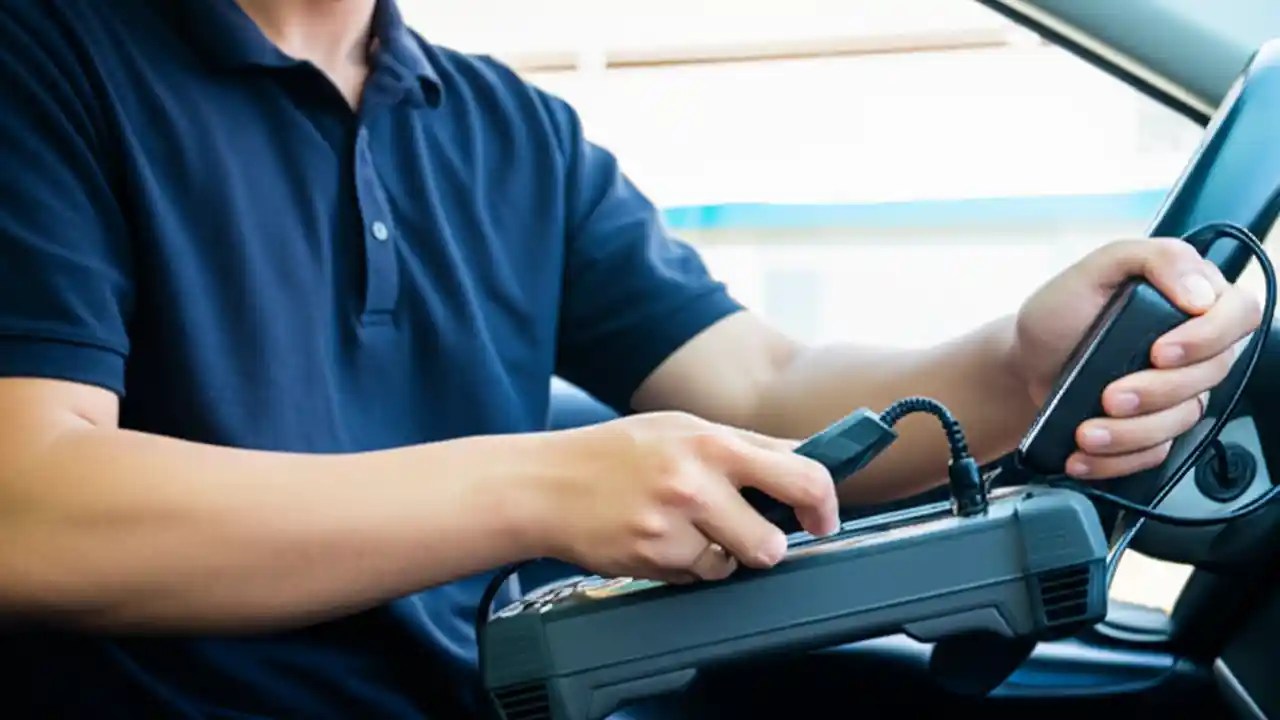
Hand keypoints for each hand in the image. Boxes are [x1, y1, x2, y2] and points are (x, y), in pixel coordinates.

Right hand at [537, 411, 838, 583]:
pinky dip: (685, 565)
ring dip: (721, 555)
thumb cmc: (616, 453)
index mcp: (713, 443)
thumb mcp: (681, 429)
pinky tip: (658, 539)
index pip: (802, 473)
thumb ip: (743, 447)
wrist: (546, 485)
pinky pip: (696, 576)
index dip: (824, 503)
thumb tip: (805, 462)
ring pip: (733, 565)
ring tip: (685, 528)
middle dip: (770, 545)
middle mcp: (696, 483)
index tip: (822, 517)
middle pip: (772, 541)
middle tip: (754, 536)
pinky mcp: (653, 559)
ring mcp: (673, 526)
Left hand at [1013, 237, 1261, 479]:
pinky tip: (1084, 454)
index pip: (1239, 314)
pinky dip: (1118, 459)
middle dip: (1157, 391)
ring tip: (1086, 431)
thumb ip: (1154, 258)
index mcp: (1190, 298)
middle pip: (1211, 375)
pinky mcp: (1155, 427)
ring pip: (1183, 420)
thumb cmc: (1061, 312)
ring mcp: (1177, 390)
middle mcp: (1193, 346)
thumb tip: (1201, 290)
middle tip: (1110, 394)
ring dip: (1132, 432)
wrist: (1025, 361)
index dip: (1208, 338)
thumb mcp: (1096, 268)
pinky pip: (1156, 452)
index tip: (1160, 351)